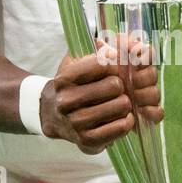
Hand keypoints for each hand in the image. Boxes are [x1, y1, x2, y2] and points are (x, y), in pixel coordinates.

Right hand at [39, 39, 161, 153]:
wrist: (52, 115)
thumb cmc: (71, 85)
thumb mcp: (75, 61)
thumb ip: (98, 48)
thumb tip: (130, 42)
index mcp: (64, 79)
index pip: (102, 63)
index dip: (115, 63)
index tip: (115, 67)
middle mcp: (66, 101)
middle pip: (114, 85)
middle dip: (122, 84)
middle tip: (120, 88)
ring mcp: (76, 123)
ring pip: (120, 106)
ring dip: (126, 103)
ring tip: (121, 102)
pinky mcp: (87, 140)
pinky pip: (120, 127)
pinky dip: (127, 121)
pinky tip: (123, 117)